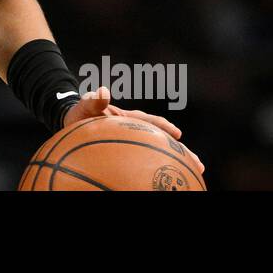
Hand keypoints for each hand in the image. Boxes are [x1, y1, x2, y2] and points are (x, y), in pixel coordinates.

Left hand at [62, 86, 205, 173]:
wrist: (74, 121)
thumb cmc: (80, 113)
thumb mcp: (84, 105)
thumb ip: (93, 100)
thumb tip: (102, 91)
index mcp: (128, 117)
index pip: (148, 121)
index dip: (162, 127)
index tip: (177, 134)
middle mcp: (136, 129)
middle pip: (163, 141)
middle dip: (181, 152)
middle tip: (198, 164)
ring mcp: (134, 140)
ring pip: (158, 152)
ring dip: (175, 162)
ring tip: (194, 174)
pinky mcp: (128, 151)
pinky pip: (144, 162)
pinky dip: (155, 169)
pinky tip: (162, 181)